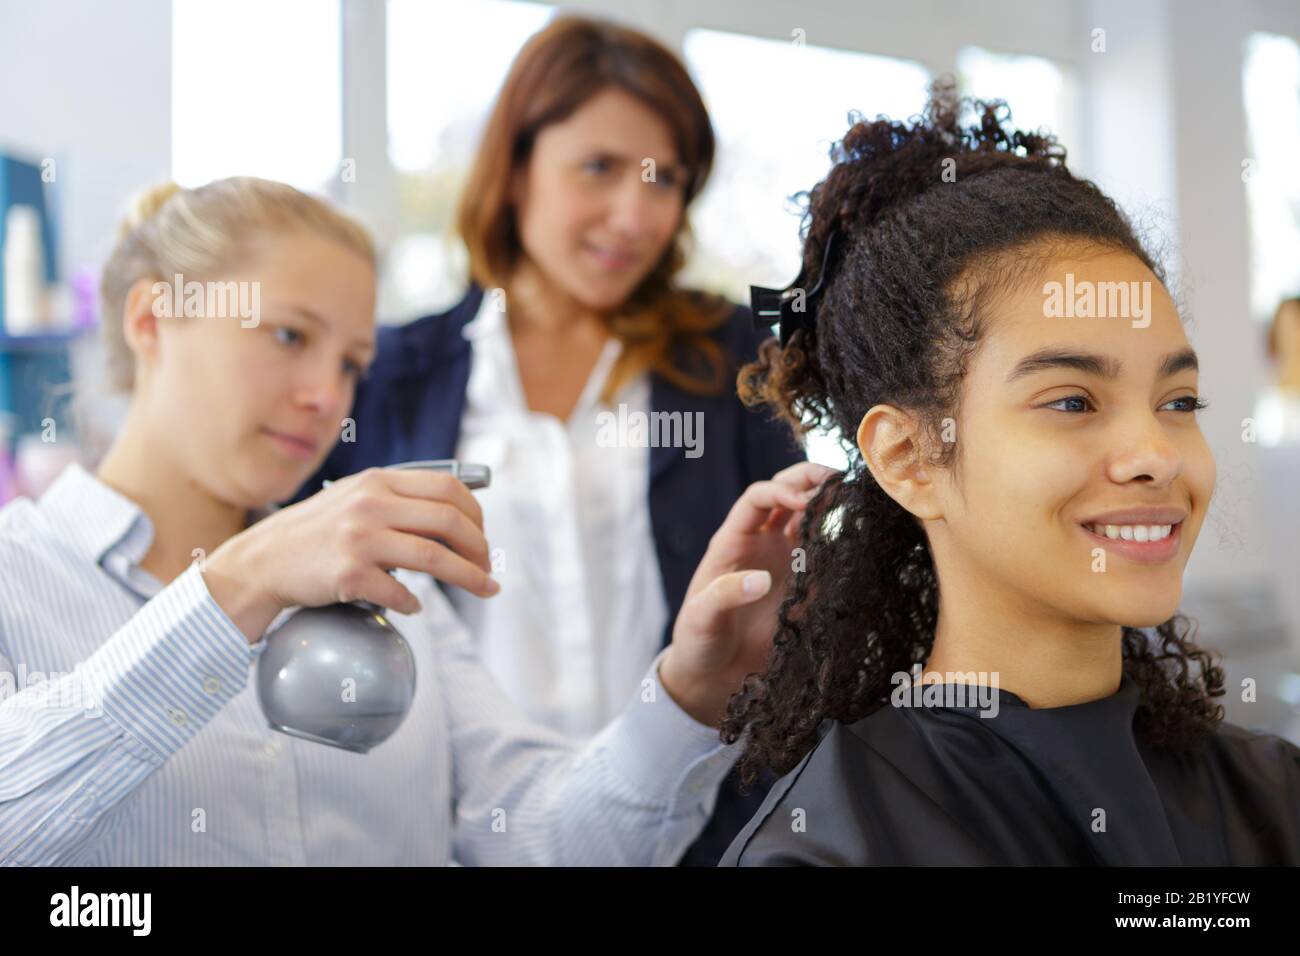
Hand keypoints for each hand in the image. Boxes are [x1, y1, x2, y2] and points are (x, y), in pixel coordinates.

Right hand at [204, 467, 498, 641]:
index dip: (477, 514)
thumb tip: (457, 514)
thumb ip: (398, 499)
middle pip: (449, 522)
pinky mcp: (347, 574)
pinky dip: (415, 603)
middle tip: (488, 569)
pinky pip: (399, 592)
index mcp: (378, 481)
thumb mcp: (355, 498)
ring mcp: (358, 539)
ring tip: (484, 589)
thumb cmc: (317, 533)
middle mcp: (370, 504)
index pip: (448, 488)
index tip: (483, 536)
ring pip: (434, 558)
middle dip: (480, 549)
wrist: (262, 561)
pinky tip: (416, 607)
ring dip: (468, 577)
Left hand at [659, 461, 838, 725]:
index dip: (782, 491)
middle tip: (840, 476)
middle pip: (786, 494)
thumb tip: (761, 579)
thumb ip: (725, 595)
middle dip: (810, 478)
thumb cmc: (698, 641)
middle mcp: (761, 543)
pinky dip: (842, 543)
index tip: (805, 500)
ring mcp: (784, 562)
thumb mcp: (701, 617)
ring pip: (809, 518)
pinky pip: (825, 556)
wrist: (714, 676)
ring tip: (857, 499)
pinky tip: (860, 538)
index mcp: (733, 541)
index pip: (758, 499)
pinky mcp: (804, 586)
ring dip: (830, 504)